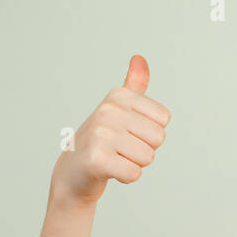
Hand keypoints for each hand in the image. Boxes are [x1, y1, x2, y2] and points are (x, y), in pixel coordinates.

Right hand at [51, 54, 170, 207]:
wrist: (72, 172)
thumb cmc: (101, 140)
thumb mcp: (118, 108)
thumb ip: (133, 85)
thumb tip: (139, 58)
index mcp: (118, 96)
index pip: (163, 119)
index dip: (150, 132)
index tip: (128, 133)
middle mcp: (108, 110)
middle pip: (158, 138)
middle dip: (144, 149)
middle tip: (120, 149)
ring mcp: (101, 134)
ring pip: (147, 157)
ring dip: (134, 164)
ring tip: (113, 159)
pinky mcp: (97, 159)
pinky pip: (134, 174)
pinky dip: (125, 177)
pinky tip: (108, 171)